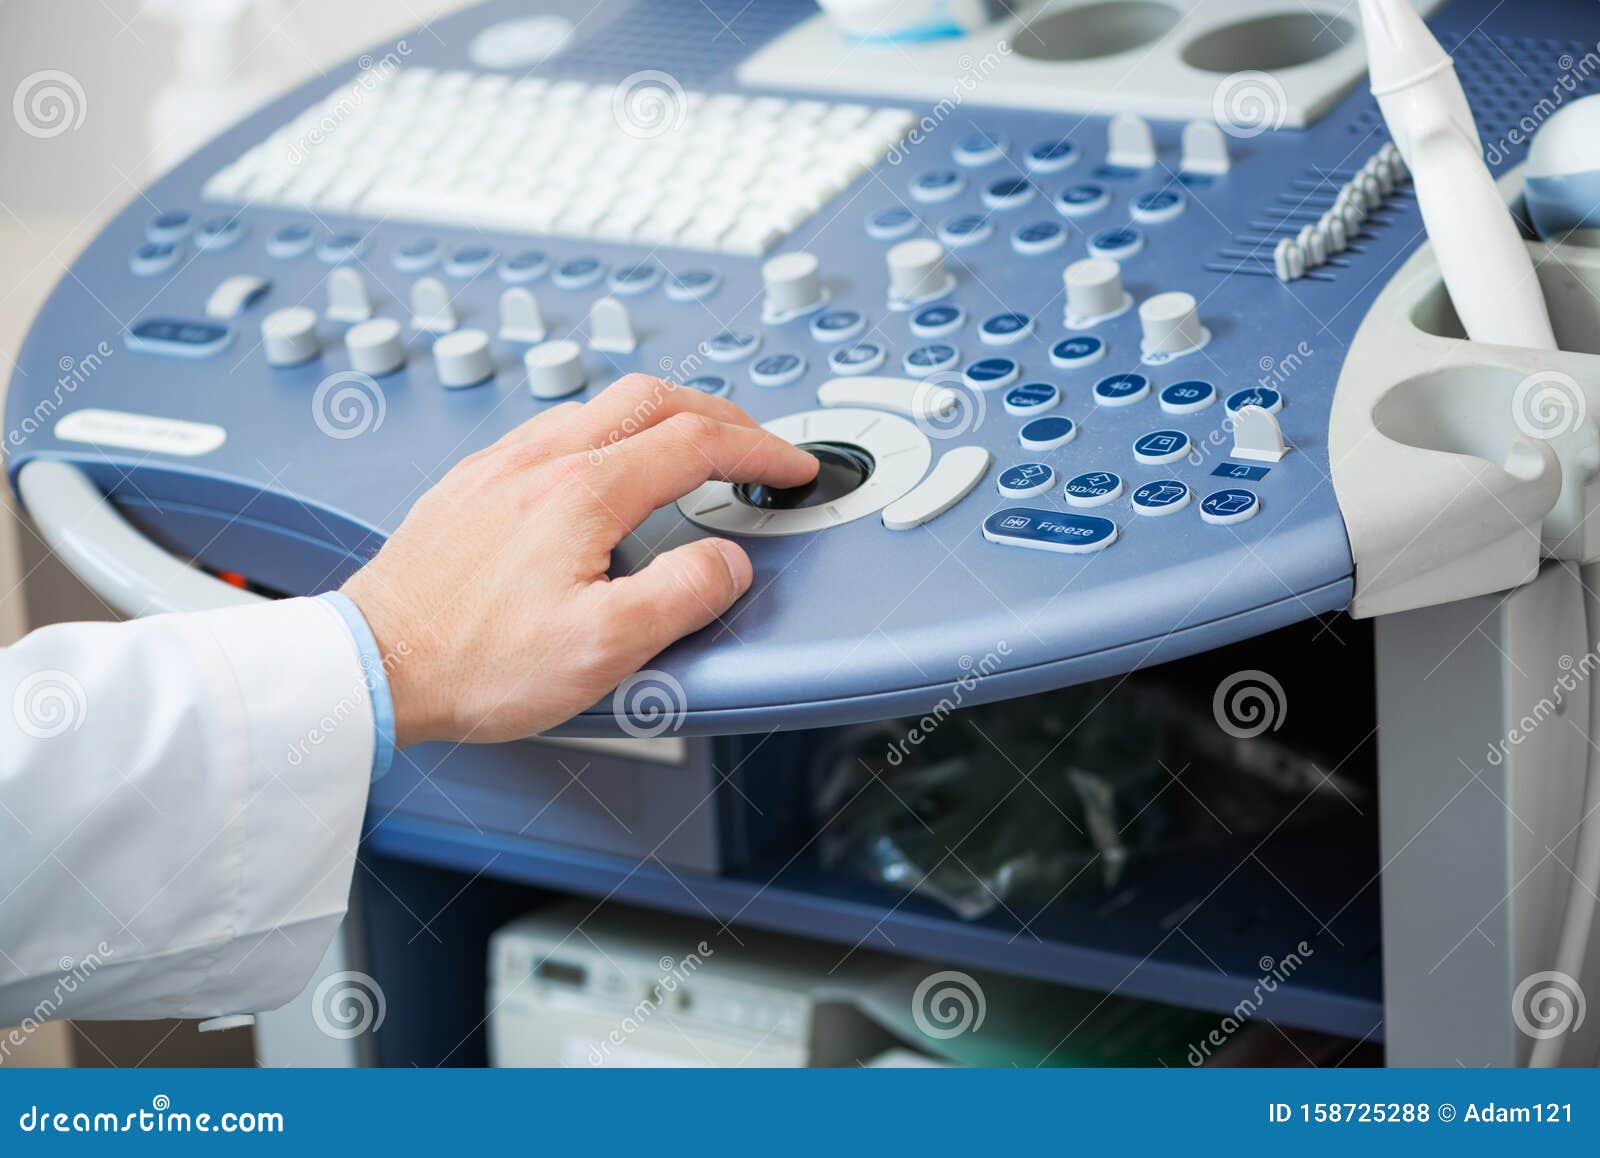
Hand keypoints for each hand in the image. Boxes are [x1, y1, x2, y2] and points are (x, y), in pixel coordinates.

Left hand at [340, 374, 817, 745]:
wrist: (373, 665)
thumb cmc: (474, 663)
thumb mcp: (603, 649)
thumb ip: (683, 596)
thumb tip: (727, 562)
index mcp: (582, 492)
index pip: (698, 442)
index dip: (760, 449)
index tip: (791, 466)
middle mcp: (539, 461)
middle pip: (652, 397)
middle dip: (719, 411)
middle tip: (753, 442)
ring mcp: (499, 466)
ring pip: (599, 404)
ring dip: (661, 415)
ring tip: (689, 449)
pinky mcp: (471, 484)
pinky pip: (554, 428)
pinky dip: (606, 431)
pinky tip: (602, 470)